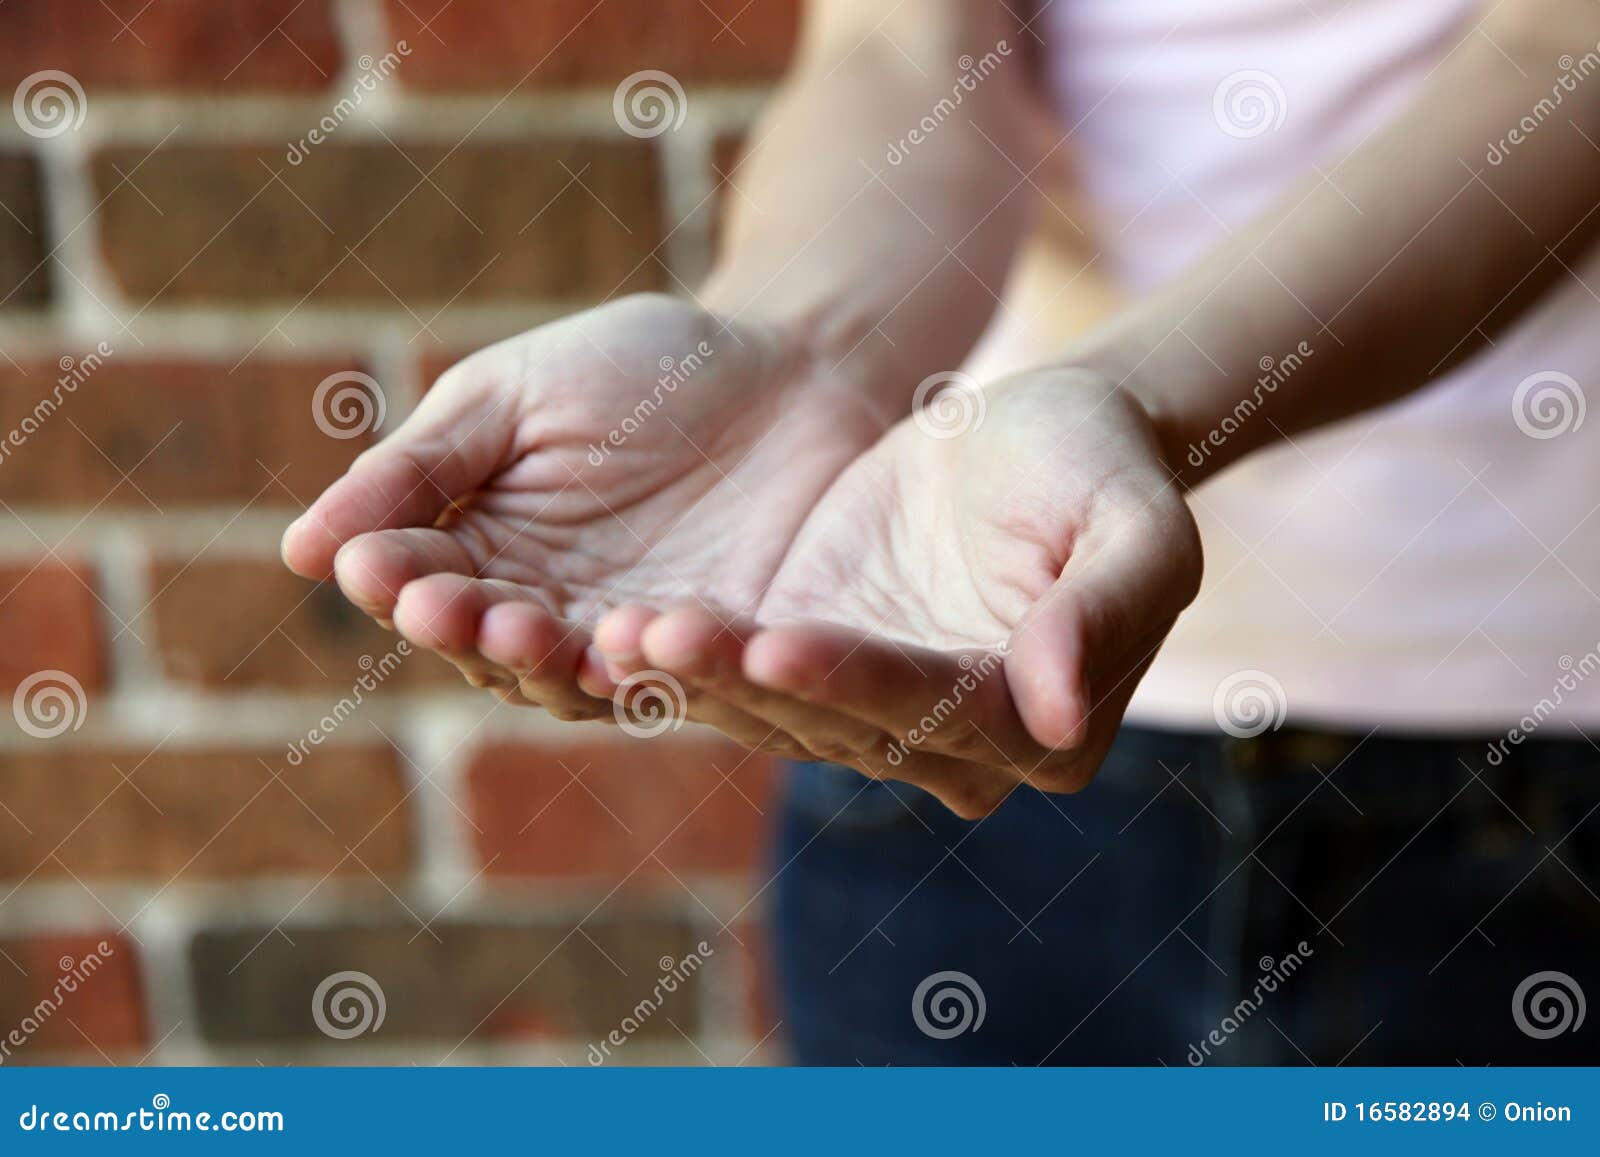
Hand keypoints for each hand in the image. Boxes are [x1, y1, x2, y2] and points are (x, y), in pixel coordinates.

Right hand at [282, 292, 888, 743]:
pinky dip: (652, 666)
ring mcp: (629, 642)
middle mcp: (545, 612)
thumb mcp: (512, 397)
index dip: (392, 579)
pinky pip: (676, 677)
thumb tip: (301, 550)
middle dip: (463, 628)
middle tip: (450, 606)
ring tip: (527, 626)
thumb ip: (419, 469)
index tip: (376, 567)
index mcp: (480, 548)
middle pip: (484, 647)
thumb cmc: (639, 369)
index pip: (413, 581)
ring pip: (568, 680)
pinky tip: (637, 639)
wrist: (787, 366)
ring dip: (542, 662)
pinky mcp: (715, 658)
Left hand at [581, 370, 1203, 816]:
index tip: (783, 642)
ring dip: (698, 676)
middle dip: (749, 682)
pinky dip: (683, 658)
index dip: (862, 680)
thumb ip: (1110, 608)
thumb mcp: (1138, 522)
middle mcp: (953, 747)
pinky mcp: (809, 670)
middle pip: (842, 723)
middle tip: (662, 636)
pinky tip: (615, 632)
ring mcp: (872, 714)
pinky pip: (740, 675)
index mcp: (1043, 730)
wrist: (1031, 432)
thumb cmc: (1098, 464)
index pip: (944, 713)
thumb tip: (1059, 712)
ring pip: (775, 711)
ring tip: (624, 632)